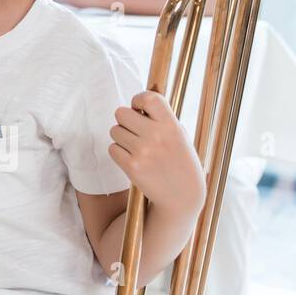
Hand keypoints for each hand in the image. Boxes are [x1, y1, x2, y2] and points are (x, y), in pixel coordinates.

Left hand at [109, 91, 205, 213]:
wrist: (183, 196)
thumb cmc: (180, 161)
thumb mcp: (180, 136)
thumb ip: (161, 119)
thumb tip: (136, 104)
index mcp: (171, 126)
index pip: (148, 98)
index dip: (138, 100)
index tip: (139, 109)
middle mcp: (156, 136)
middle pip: (121, 113)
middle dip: (125, 121)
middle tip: (136, 131)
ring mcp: (143, 152)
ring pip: (114, 131)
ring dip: (122, 138)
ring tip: (138, 148)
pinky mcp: (132, 166)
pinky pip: (112, 148)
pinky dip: (119, 153)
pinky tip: (134, 160)